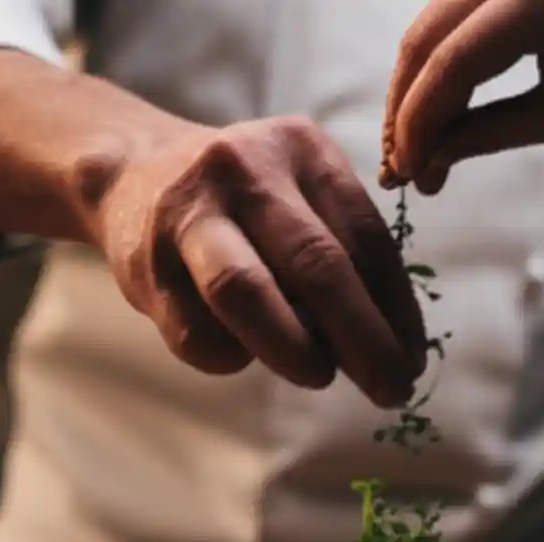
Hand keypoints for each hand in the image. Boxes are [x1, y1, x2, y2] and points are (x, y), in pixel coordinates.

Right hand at [95, 116, 427, 407]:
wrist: (131, 172)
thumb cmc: (242, 199)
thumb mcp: (298, 191)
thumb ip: (342, 248)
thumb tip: (390, 346)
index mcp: (300, 148)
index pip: (365, 237)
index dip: (397, 308)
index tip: (412, 359)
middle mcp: (243, 169)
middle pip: (315, 263)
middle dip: (363, 338)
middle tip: (390, 390)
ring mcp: (187, 214)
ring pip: (244, 292)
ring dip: (293, 349)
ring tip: (320, 376)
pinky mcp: (144, 265)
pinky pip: (195, 332)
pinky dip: (231, 356)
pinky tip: (244, 352)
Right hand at [381, 0, 543, 192]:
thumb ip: (484, 134)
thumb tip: (423, 164)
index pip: (446, 67)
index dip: (416, 126)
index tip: (405, 177)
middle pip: (425, 38)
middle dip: (407, 106)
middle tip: (402, 167)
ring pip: (436, 27)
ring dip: (421, 86)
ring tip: (421, 147)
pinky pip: (464, 20)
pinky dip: (448, 65)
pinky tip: (446, 111)